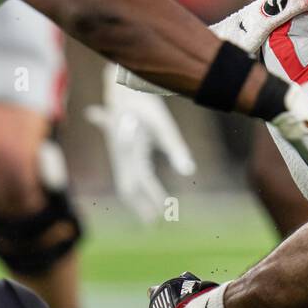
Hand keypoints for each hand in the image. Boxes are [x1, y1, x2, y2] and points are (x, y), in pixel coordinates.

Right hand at [87, 65, 196, 222]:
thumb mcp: (164, 125)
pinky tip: (147, 194)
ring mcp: (118, 151)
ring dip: (138, 197)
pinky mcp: (122, 146)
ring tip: (154, 212)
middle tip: (155, 223)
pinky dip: (136, 183)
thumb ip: (175, 148)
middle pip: (128, 187)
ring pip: (126, 180)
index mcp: (128, 154)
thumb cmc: (143, 102)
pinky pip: (127, 170)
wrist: (121, 83)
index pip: (139, 184)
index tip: (163, 213)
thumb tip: (188, 171)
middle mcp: (119, 155)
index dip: (150, 200)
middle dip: (140, 206)